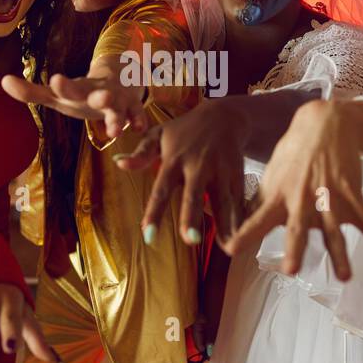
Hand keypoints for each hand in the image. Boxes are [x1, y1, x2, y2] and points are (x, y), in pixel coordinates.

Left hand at [2, 56, 146, 138]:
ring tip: (116, 131)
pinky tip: (141, 128)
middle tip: (100, 99)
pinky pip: (137, 114)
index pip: (69, 88)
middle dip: (98, 97)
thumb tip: (3, 80)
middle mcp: (97, 92)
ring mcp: (118, 100)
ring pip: (118, 109)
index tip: (56, 79)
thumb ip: (32, 92)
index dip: (63, 85)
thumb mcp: (58, 96)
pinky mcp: (132, 108)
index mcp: (78, 90)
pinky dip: (139, 120)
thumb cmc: (82, 94)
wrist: (118, 83)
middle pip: (96, 95)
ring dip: (118, 118)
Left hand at [117, 97, 246, 248]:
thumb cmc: (185, 130)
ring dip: (225, 224)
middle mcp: (197, 166)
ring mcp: (219, 170)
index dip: (155, 213)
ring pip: (222, 200)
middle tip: (190, 241)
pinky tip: (244, 237)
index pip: (162, 190)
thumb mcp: (159, 135)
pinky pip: (238, 199)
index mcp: (174, 160)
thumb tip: (118, 163)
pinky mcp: (237, 174)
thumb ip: (141, 154)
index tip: (148, 236)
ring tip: (228, 247)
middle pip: (193, 195)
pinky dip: (241, 218)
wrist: (224, 115)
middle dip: (192, 217)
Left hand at [226, 99, 362, 279]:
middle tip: (291, 269)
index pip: (256, 218)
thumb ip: (258, 202)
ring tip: (344, 277)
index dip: (244, 234)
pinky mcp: (352, 196)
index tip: (231, 250)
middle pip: (297, 228)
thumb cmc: (293, 154)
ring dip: (340, 255)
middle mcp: (302, 200)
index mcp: (277, 196)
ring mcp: (329, 199)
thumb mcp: (271, 174)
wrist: (326, 124)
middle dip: (295, 248)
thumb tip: (238, 226)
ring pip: (334, 231)